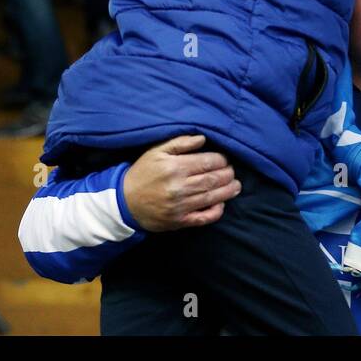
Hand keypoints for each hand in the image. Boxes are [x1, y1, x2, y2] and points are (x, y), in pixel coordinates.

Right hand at [120, 135, 240, 231]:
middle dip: (228, 175)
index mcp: (175, 167)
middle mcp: (180, 187)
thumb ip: (180, 143)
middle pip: (213, 180)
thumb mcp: (157, 151)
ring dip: (228, 191)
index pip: (208, 162)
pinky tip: (221, 204)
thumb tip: (203, 139)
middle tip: (232, 172)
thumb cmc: (143, 173)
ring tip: (236, 186)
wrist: (124, 201)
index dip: (222, 160)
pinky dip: (216, 212)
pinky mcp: (180, 221)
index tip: (225, 159)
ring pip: (212, 197)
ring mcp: (180, 206)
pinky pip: (203, 218)